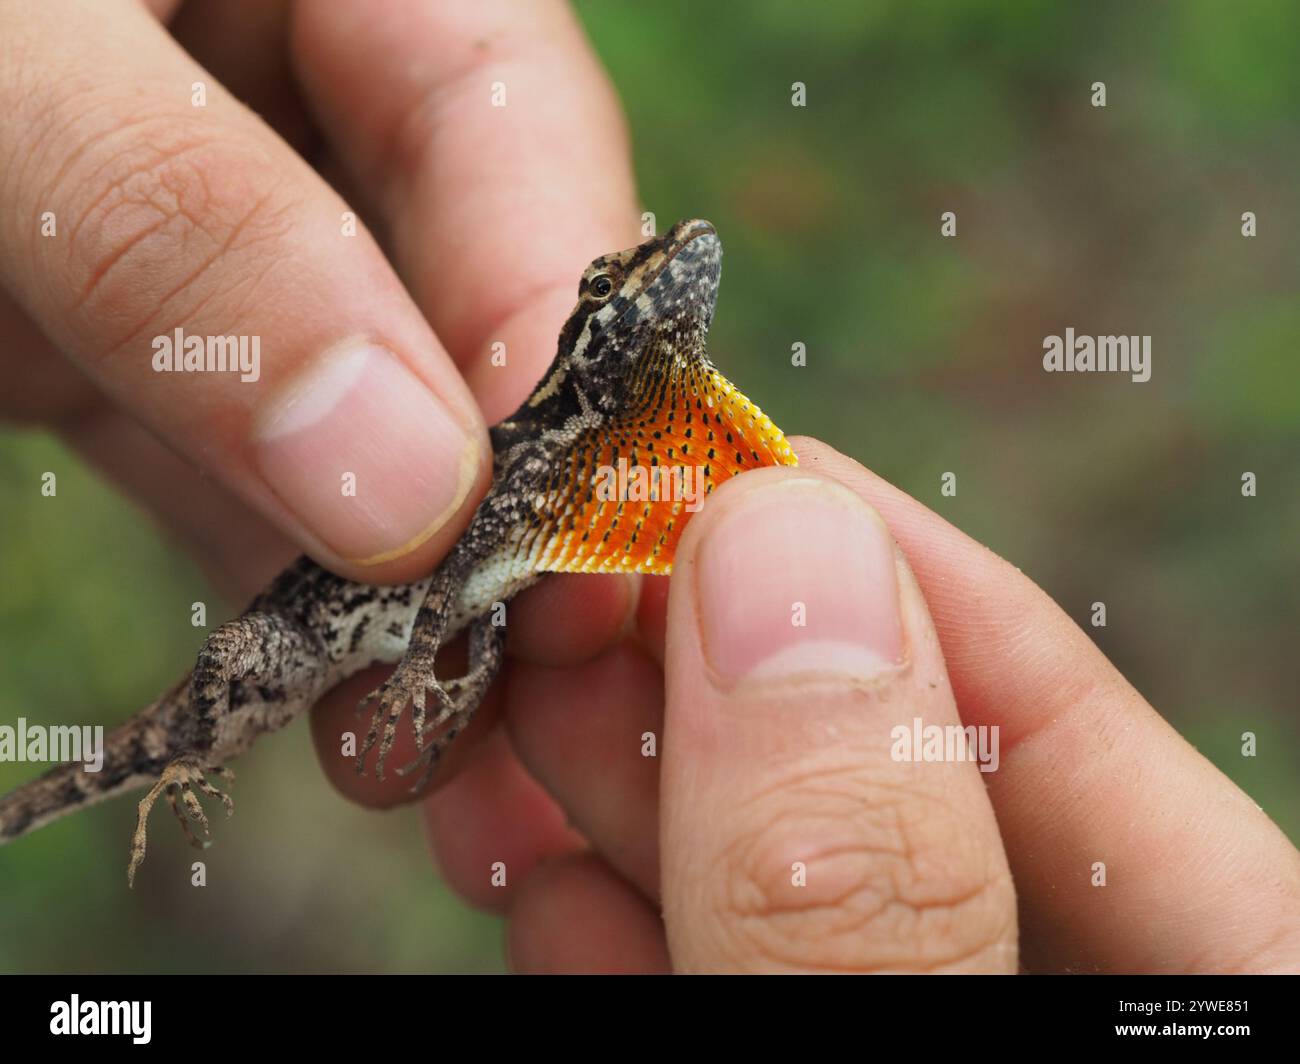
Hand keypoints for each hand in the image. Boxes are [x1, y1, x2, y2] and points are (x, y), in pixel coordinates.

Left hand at [1, 0, 641, 785]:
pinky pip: (239, 456)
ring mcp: (222, 225)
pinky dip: (275, 569)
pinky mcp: (137, 336)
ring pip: (363, 400)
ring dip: (391, 565)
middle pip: (461, 278)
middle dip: (489, 471)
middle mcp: (294, 90)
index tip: (534, 486)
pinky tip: (310, 673)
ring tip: (412, 715)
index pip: (502, 101)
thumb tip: (409, 474)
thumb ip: (186, 229)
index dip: (545, 293)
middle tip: (507, 648)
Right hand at [410, 437, 1299, 973]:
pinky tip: (544, 881)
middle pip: (886, 777)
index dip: (890, 574)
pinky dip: (618, 929)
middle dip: (712, 671)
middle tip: (565, 577)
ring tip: (518, 700)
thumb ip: (874, 881)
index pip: (1061, 722)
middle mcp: (1046, 975)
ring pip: (774, 873)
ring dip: (631, 788)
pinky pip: (712, 974)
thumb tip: (787, 562)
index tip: (719, 471)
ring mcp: (915, 1002)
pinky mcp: (787, 1057)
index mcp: (1206, 978)